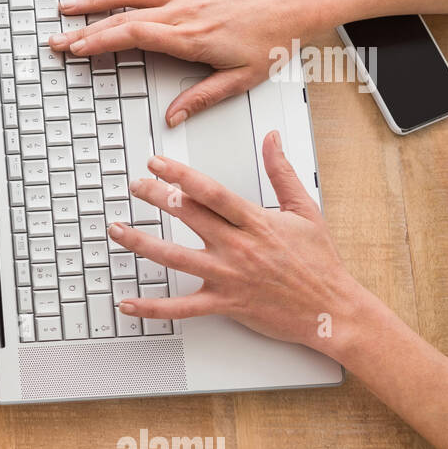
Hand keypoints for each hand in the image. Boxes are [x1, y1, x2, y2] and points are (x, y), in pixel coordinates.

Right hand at [47, 0, 331, 126]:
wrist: (298, 2)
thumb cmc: (274, 39)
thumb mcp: (241, 78)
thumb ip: (202, 98)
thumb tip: (173, 117)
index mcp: (190, 37)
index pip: (132, 36)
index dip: (99, 42)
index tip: (75, 50)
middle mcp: (183, 9)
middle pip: (122, 16)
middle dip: (84, 27)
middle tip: (56, 36)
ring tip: (67, 4)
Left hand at [110, 131, 369, 350]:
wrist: (330, 310)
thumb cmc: (319, 262)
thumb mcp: (305, 210)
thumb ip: (281, 172)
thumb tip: (271, 139)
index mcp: (255, 222)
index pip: (210, 191)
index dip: (179, 175)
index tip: (156, 164)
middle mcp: (237, 247)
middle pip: (187, 216)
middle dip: (156, 197)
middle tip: (134, 186)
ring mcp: (228, 276)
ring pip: (175, 258)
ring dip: (141, 243)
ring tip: (117, 230)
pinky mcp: (224, 303)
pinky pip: (181, 308)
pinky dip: (152, 308)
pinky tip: (128, 303)